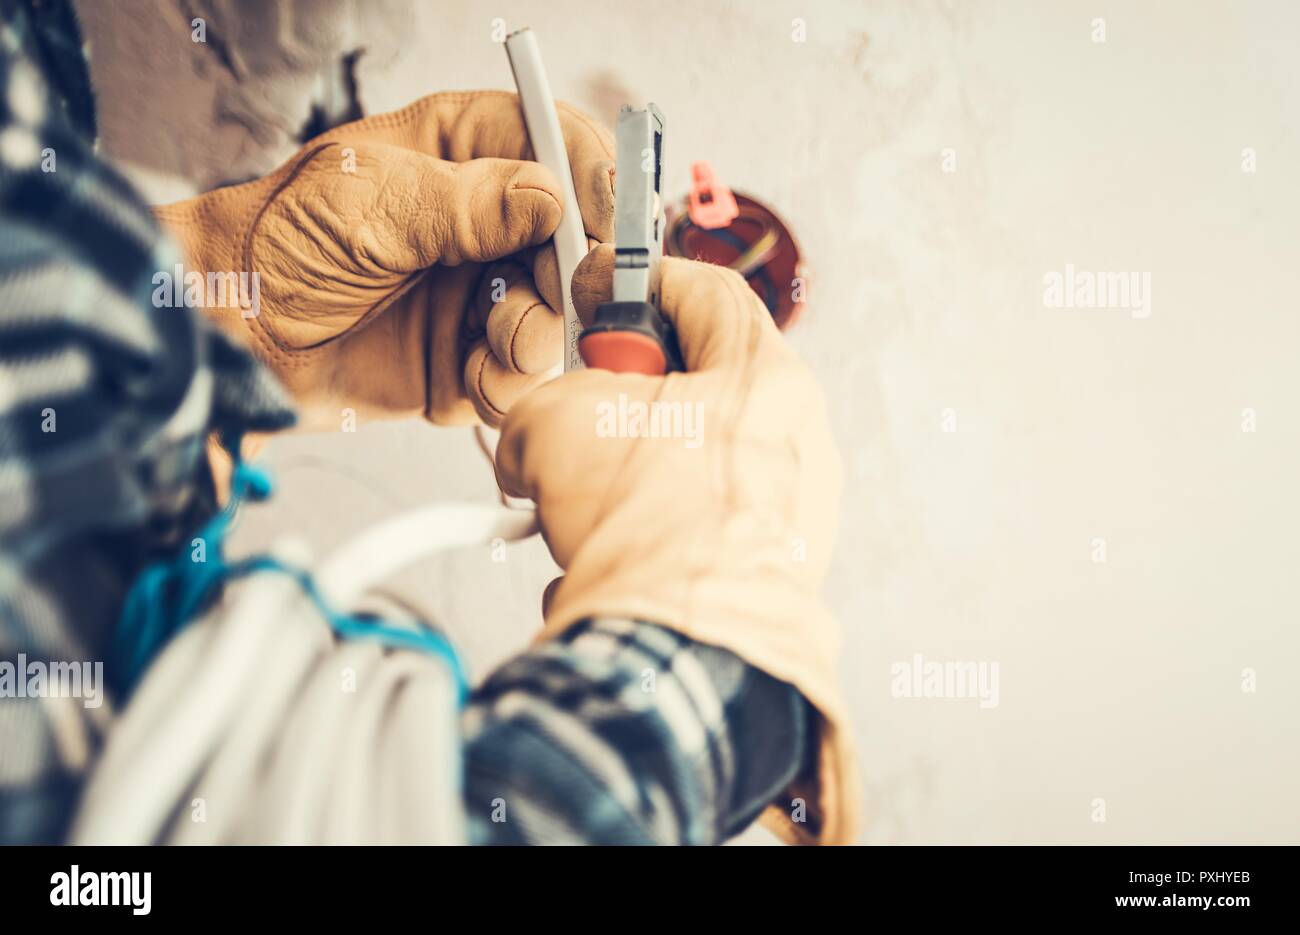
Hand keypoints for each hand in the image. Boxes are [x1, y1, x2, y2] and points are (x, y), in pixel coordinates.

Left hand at [155, 92, 614, 427]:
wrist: (229, 332)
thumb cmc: (277, 240)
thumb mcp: (367, 204)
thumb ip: (462, 205)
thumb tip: (548, 198)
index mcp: (465, 153)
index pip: (558, 144)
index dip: (590, 179)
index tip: (595, 220)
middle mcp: (486, 223)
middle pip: (576, 241)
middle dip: (568, 277)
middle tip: (546, 297)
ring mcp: (482, 292)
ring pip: (557, 317)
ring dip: (532, 337)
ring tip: (487, 341)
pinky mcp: (469, 359)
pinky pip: (520, 378)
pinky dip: (504, 385)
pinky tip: (468, 376)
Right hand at [494, 247, 858, 844]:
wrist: (683, 658)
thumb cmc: (651, 534)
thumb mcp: (558, 422)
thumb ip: (547, 398)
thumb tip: (538, 434)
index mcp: (768, 379)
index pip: (707, 289)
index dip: (639, 280)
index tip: (601, 294)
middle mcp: (800, 443)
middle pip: (703, 385)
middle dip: (625, 400)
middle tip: (579, 417)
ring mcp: (797, 516)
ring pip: (697, 467)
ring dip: (632, 478)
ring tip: (585, 508)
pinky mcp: (779, 578)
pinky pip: (704, 534)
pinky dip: (654, 542)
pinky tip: (611, 564)